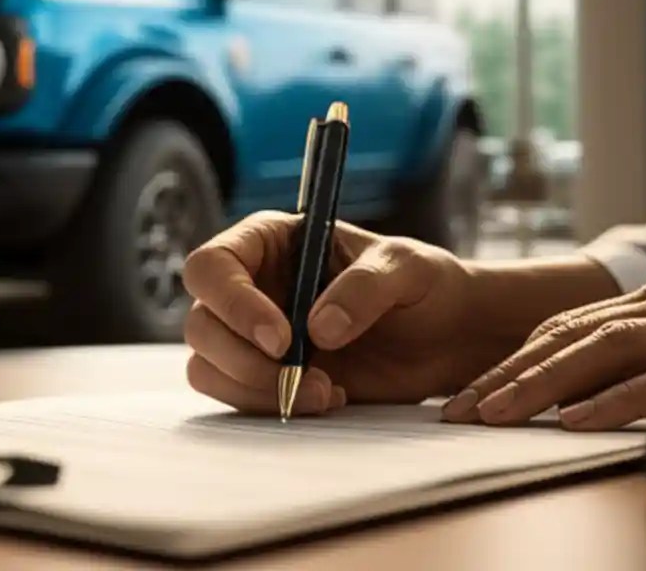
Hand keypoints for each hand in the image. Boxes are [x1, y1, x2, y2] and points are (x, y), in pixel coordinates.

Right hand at [180, 211, 513, 415]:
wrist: (444, 338)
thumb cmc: (423, 285)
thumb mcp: (407, 268)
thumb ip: (365, 286)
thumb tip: (318, 329)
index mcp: (268, 240)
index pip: (211, 266)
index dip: (233, 303)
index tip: (282, 338)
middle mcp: (249, 285)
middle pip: (201, 324)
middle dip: (246, 360)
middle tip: (304, 376)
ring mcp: (250, 334)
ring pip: (208, 366)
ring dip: (257, 389)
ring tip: (324, 393)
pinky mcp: (263, 375)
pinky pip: (234, 396)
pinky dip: (269, 405)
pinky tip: (324, 399)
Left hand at [442, 274, 645, 429]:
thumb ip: (645, 355)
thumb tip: (575, 390)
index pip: (565, 327)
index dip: (510, 362)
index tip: (464, 397)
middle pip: (573, 336)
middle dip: (510, 375)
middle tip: (460, 411)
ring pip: (610, 350)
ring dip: (546, 386)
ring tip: (499, 416)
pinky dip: (621, 400)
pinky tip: (579, 422)